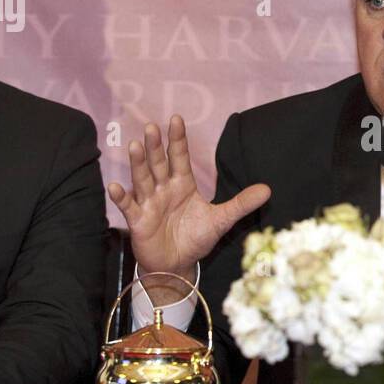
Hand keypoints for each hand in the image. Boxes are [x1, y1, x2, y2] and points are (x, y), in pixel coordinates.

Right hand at [108, 115, 270, 298]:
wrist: (177, 265)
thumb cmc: (195, 238)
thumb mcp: (221, 220)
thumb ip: (241, 203)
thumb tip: (268, 190)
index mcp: (183, 184)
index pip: (180, 157)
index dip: (178, 139)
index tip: (176, 118)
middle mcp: (164, 189)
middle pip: (159, 163)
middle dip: (156, 146)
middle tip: (152, 127)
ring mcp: (149, 203)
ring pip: (142, 179)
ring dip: (138, 164)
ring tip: (135, 145)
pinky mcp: (139, 221)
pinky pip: (129, 207)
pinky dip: (121, 197)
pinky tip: (115, 186)